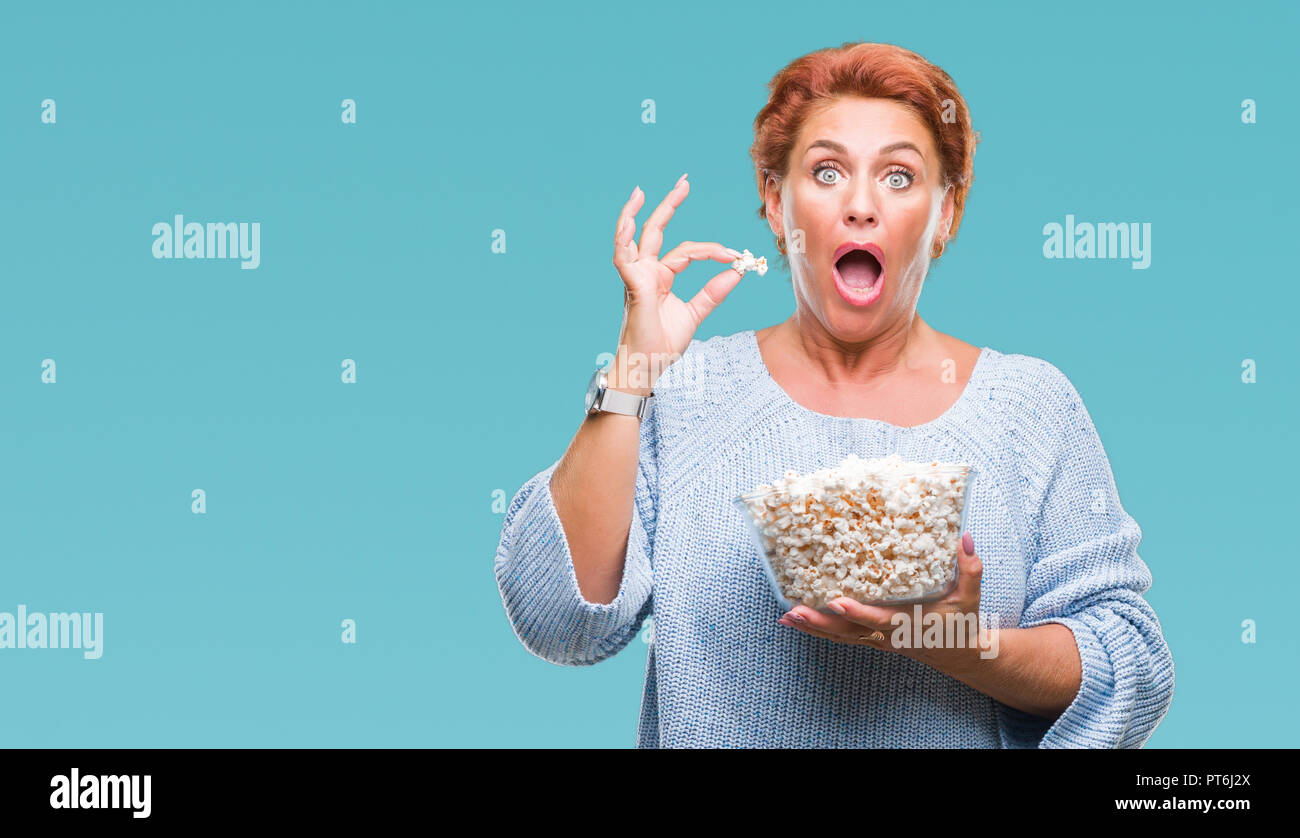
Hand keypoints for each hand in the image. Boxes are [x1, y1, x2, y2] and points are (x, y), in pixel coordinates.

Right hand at [611, 175, 750, 391]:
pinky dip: (623, 238)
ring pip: (634, 238)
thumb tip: (737, 273)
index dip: (712, 251)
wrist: (647, 368)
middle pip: (656, 231)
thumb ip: (713, 293)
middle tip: (684, 182)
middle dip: (669, 205)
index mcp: (661, 278)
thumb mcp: (694, 315)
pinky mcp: (632, 287)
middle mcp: (646, 272)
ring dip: (635, 214)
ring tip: (640, 191)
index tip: (736, 255)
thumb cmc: (662, 346)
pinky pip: (624, 258)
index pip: (687, 251)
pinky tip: (629, 221)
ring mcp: (636, 278)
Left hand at [777, 531, 986, 662]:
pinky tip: (795, 622)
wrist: (959, 653)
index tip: (836, 601)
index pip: (879, 619)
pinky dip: (817, 631)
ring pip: (839, 637)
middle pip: (849, 632)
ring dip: (812, 627)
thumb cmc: (962, 622)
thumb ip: (970, 568)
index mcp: (909, 624)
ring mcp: (877, 640)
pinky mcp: (871, 640)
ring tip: (786, 617)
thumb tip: (965, 537)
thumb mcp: (970, 596)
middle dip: (820, 622)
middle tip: (794, 611)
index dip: (858, 612)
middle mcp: (888, 635)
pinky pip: (840, 637)